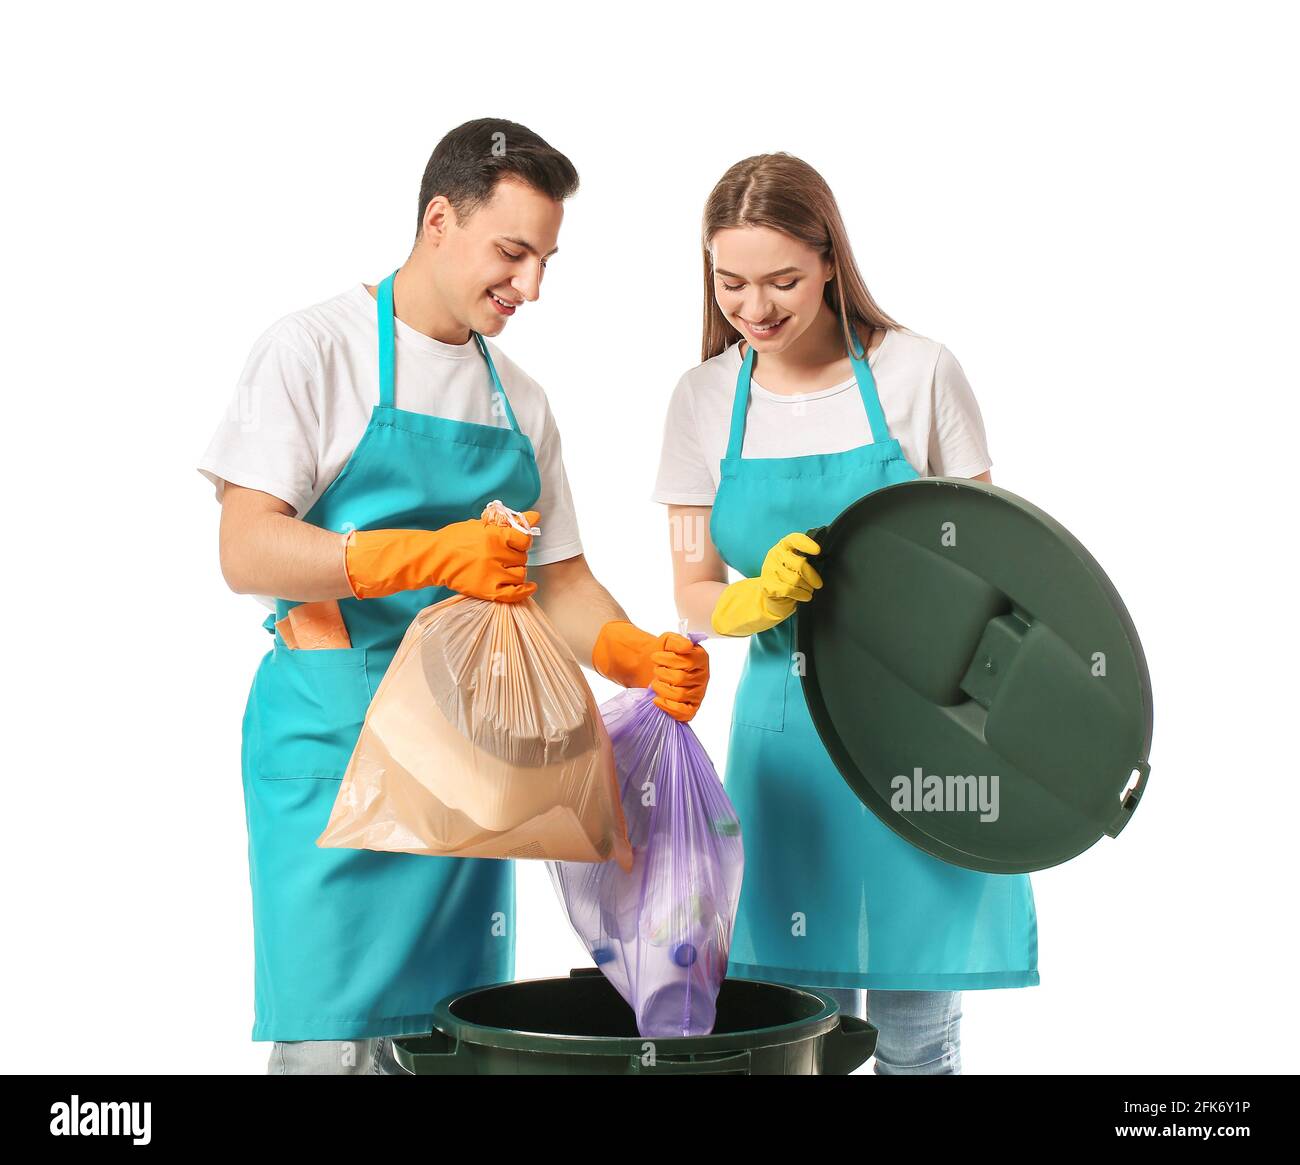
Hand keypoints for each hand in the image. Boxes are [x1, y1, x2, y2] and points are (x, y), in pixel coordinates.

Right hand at [343, 510, 539, 600]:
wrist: (435, 557)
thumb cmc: (457, 538)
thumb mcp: (482, 525)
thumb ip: (509, 522)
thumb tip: (535, 517)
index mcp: (494, 536)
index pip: (525, 539)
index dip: (522, 540)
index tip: (516, 542)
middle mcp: (496, 555)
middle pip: (522, 557)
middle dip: (515, 555)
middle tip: (504, 555)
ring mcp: (492, 574)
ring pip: (520, 574)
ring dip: (516, 571)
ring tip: (504, 568)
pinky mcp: (488, 590)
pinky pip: (515, 593)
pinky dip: (525, 591)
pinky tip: (530, 587)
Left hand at [592, 620, 710, 721]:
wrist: (656, 667)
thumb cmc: (664, 655)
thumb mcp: (668, 641)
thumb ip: (677, 641)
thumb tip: (687, 646)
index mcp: (701, 658)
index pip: (686, 662)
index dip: (666, 660)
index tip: (655, 657)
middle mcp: (703, 677)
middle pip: (680, 679)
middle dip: (661, 674)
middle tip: (656, 670)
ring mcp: (699, 694)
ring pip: (679, 695)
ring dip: (661, 688)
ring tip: (656, 683)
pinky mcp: (692, 708)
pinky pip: (683, 713)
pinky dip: (667, 706)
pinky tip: (657, 699)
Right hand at [710, 531, 822, 636]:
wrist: (774, 593)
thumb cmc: (791, 574)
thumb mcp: (797, 562)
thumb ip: (807, 558)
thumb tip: (822, 562)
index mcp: (785, 545)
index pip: (795, 540)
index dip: (807, 544)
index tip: (818, 551)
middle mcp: (775, 555)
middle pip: (799, 564)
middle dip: (812, 576)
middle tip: (818, 584)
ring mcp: (769, 570)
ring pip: (796, 579)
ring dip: (807, 588)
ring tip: (809, 590)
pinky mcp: (767, 585)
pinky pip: (789, 590)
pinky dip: (801, 594)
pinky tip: (805, 596)